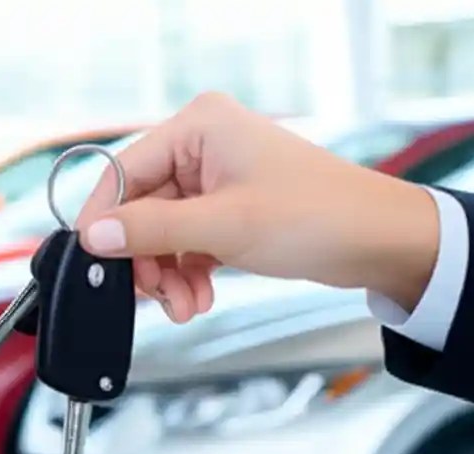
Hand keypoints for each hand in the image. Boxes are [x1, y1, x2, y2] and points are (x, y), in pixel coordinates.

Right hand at [75, 93, 440, 321]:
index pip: (124, 171)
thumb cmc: (319, 216)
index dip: (105, 220)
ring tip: (185, 306)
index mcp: (199, 126)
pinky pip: (187, 241)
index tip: (94, 260)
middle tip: (154, 297)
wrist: (380, 242)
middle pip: (141, 207)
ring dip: (167, 274)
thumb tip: (95, 235)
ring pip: (162, 231)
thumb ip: (152, 230)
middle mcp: (204, 145)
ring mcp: (217, 177)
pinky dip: (187, 272)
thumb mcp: (224, 226)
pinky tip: (197, 298)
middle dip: (147, 259)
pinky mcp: (230, 206)